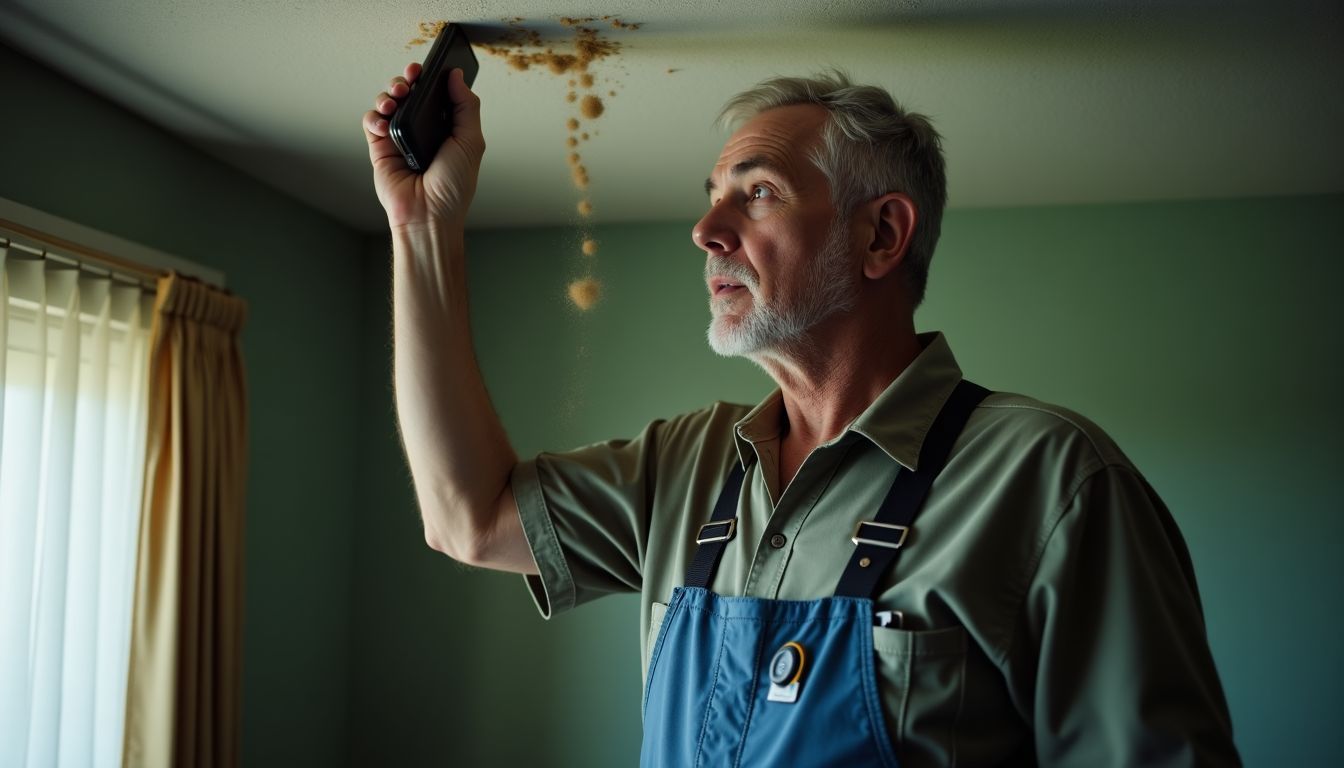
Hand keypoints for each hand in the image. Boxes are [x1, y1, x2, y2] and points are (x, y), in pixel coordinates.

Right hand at [363, 62, 484, 230]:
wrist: (429, 215)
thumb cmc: (453, 185)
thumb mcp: (471, 142)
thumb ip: (466, 106)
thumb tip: (456, 76)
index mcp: (445, 127)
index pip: (434, 94)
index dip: (428, 79)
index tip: (424, 68)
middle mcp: (421, 130)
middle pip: (408, 93)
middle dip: (405, 80)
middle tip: (408, 80)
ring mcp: (399, 139)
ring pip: (387, 103)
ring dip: (388, 94)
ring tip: (395, 100)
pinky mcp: (380, 149)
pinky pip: (371, 122)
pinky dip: (374, 116)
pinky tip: (384, 121)